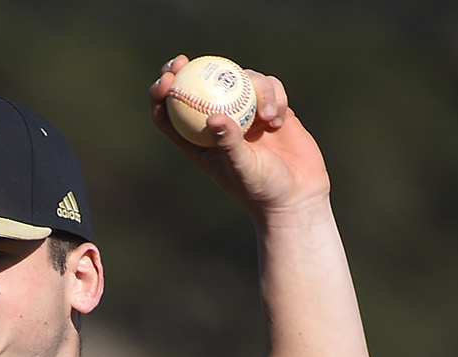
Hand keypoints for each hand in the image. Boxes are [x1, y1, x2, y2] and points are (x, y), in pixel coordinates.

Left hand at [149, 56, 331, 218]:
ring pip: (240, 81)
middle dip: (187, 69)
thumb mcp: (243, 169)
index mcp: (199, 141)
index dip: (160, 92)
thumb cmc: (263, 189)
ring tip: (266, 115)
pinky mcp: (271, 108)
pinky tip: (278, 120)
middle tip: (186, 61)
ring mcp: (246, 112)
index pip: (170, 113)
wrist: (297, 195)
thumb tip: (214, 117)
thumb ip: (229, 143)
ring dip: (255, 88)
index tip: (167, 78)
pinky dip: (274, 97)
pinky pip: (270, 87)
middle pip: (198, 86)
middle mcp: (220, 123)